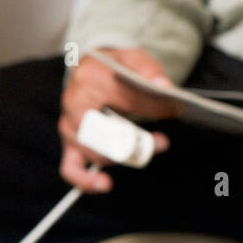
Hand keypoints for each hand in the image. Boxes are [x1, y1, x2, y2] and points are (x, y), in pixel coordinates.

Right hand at [59, 48, 180, 192]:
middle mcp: (74, 103)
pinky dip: (87, 180)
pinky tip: (105, 184)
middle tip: (160, 141)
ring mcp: (69, 126)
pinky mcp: (70, 143)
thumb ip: (149, 71)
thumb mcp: (134, 58)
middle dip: (136, 141)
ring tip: (149, 148)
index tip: (174, 110)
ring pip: (95, 152)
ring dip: (125, 156)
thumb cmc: (113, 67)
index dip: (154, 109)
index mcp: (90, 80)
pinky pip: (71, 168)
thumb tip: (164, 88)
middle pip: (106, 133)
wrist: (92, 68)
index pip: (127, 101)